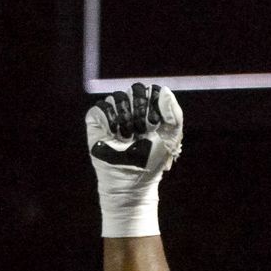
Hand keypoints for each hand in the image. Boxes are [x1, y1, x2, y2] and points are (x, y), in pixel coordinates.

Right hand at [87, 83, 183, 238]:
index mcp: (149, 110)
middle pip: (134, 90)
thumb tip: (165, 90)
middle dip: (140, 109)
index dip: (154, 102)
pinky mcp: (96, 122)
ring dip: (126, 116)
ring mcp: (113, 115)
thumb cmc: (153, 160)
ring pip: (117, 97)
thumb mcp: (172, 137)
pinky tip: (116, 134)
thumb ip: (174, 113)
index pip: (151, 90)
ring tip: (129, 136)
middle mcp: (130, 109)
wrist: (132, 179)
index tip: (156, 121)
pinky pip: (101, 107)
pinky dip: (110, 119)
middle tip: (143, 129)